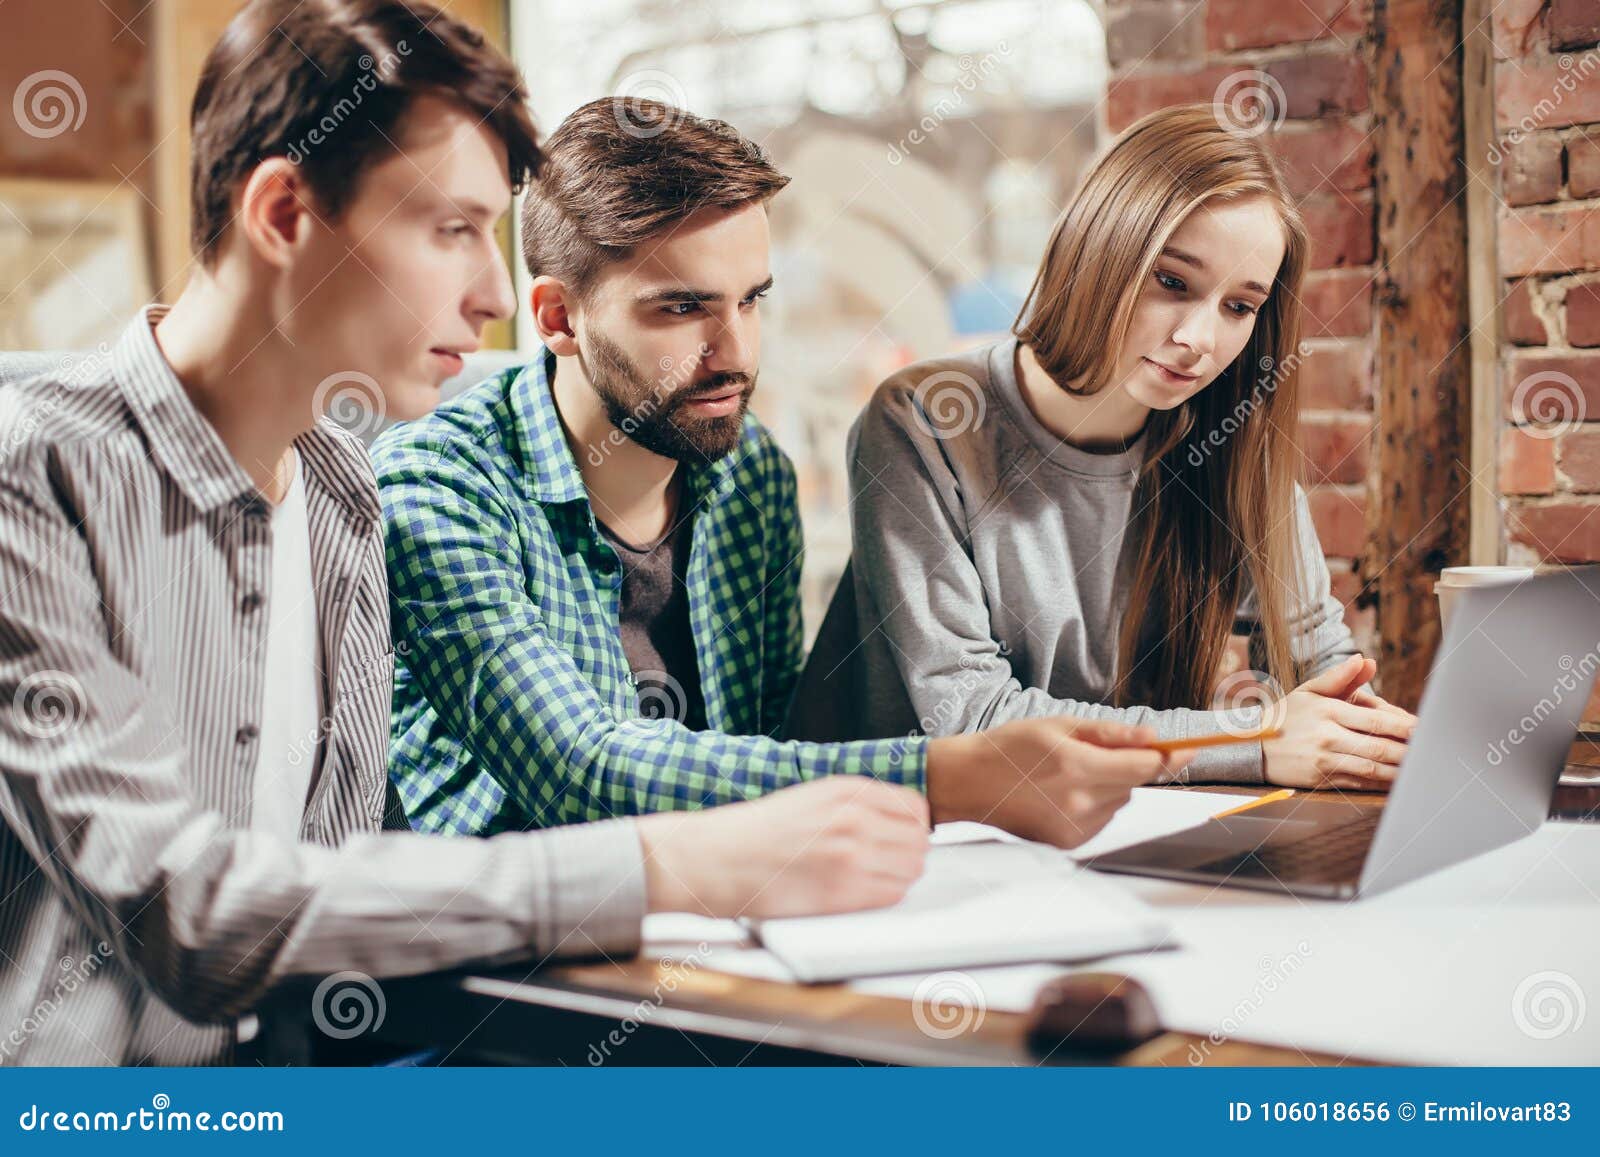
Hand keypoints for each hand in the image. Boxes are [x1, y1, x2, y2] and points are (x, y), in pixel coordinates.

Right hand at [636, 777, 929, 918]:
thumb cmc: (758, 832)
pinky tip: (860, 892)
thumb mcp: (812, 797)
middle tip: (888, 862)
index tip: (902, 837)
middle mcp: (854, 817)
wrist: (719, 859)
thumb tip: (897, 822)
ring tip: (871, 878)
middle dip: (909, 853)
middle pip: (919, 840)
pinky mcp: (844, 890)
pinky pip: (892, 893)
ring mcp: (851, 854)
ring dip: (900, 875)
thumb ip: (856, 804)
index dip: (914, 827)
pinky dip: (885, 895)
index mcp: (846, 790)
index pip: (915, 808)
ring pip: (912, 868)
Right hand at [925, 717, 1191, 848]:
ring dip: (1109, 786)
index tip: (1188, 749)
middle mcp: (1079, 802)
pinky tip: (1063, 793)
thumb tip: (1153, 738)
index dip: (1169, 757)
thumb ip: (1110, 734)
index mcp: (1077, 767)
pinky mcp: (1068, 842)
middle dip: (1128, 766)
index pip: (1143, 766)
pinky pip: (1102, 819)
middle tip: (1093, 752)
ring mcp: (1074, 827)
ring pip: (1119, 802)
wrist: (970, 783)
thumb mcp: (1059, 725)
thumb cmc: (1009, 747)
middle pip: (1134, 785)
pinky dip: (1094, 804)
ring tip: (1069, 773)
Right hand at [1260, 655, 1415, 790]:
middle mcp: (1327, 735)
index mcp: (1328, 710)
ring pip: (1372, 767)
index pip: (1376, 719)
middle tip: (1432, 752)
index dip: (1405, 727)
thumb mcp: (1309, 691)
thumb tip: (1366, 660)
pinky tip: (1395, 781)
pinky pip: (1358, 782)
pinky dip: (1380, 783)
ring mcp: (1324, 759)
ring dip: (1400, 770)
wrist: (1251, 745)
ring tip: (1420, 769)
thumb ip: (1340, 677)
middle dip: (1409, 750)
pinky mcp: (1321, 779)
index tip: (1426, 730)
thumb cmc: (1286, 716)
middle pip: (1379, 746)